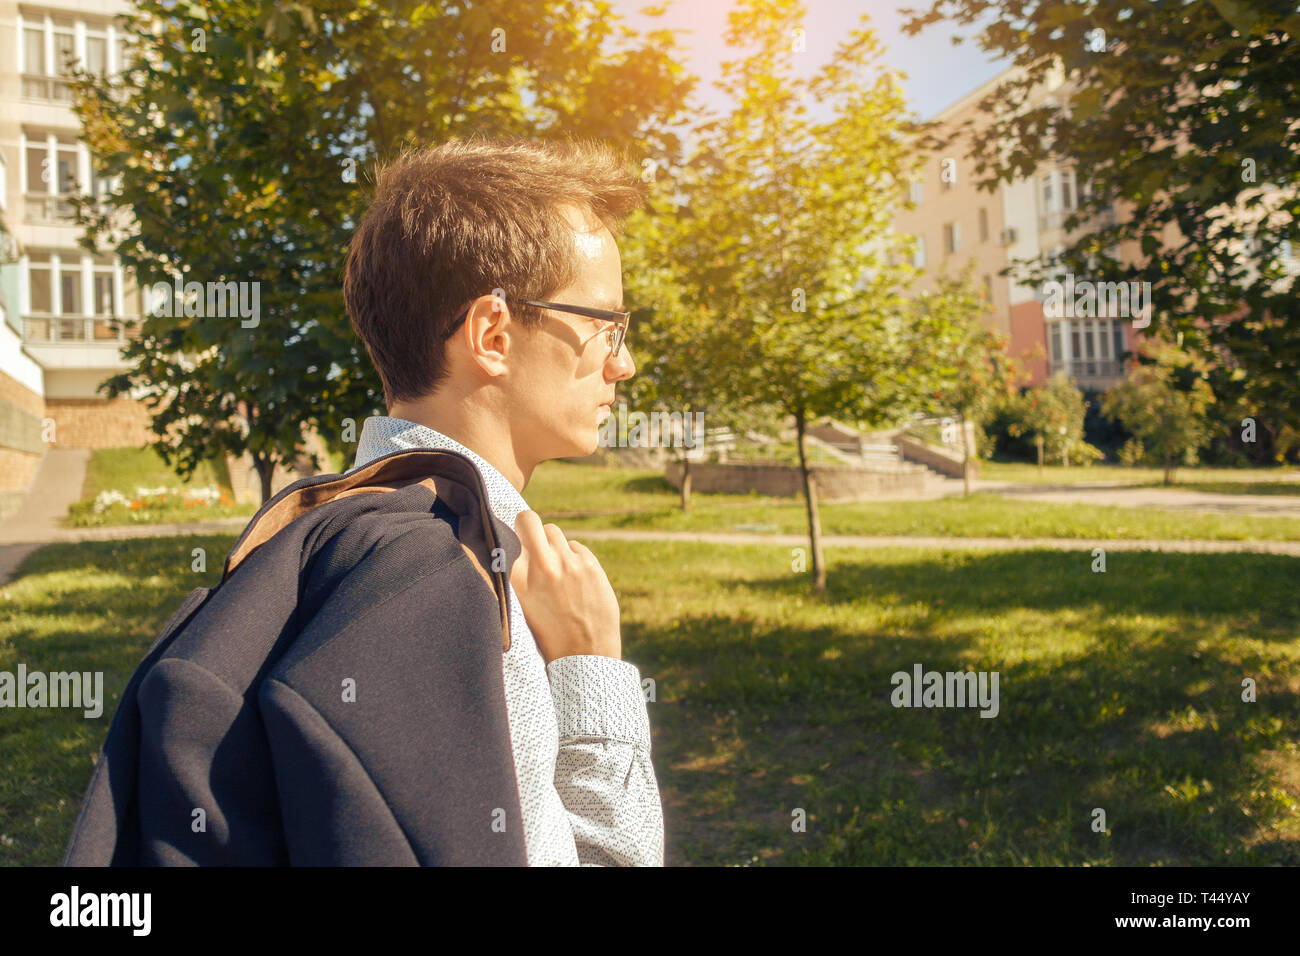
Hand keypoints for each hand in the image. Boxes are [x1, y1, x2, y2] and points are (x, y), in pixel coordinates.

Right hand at [510, 511, 620, 663]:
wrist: (585, 655)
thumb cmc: (549, 635)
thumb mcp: (521, 606)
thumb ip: (516, 576)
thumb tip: (515, 545)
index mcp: (516, 580)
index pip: (505, 534)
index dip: (510, 536)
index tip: (513, 541)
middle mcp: (540, 566)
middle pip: (528, 519)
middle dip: (528, 525)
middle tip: (532, 540)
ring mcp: (567, 563)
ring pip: (553, 531)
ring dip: (552, 543)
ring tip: (555, 567)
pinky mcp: (590, 564)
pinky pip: (575, 546)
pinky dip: (573, 557)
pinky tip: (575, 579)